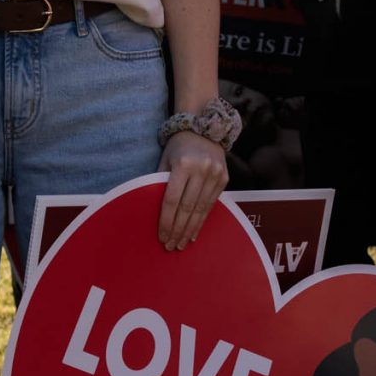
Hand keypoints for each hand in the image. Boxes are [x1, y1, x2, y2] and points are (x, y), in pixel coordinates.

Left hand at [155, 130, 227, 250]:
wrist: (204, 129)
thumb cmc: (178, 147)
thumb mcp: (165, 160)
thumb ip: (160, 182)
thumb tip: (152, 212)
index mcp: (182, 164)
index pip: (172, 199)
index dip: (166, 221)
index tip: (161, 236)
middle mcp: (201, 169)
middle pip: (187, 208)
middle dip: (178, 230)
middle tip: (170, 246)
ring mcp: (215, 174)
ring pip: (201, 209)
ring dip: (190, 229)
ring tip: (181, 244)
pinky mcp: (224, 179)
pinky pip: (211, 204)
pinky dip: (202, 220)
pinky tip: (194, 232)